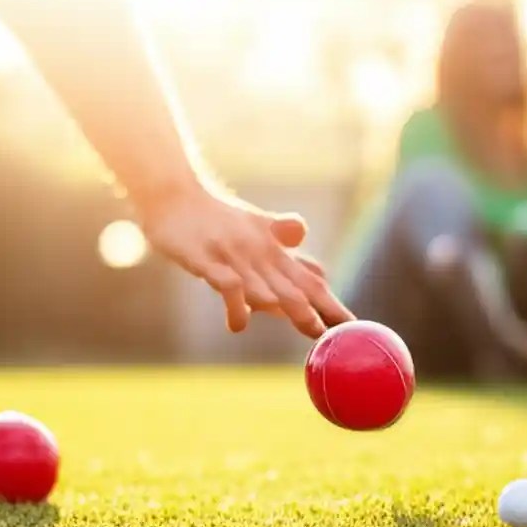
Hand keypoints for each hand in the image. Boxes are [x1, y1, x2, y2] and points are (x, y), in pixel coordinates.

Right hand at [141, 185, 353, 337]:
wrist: (174, 193)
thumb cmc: (217, 216)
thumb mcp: (259, 230)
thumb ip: (290, 256)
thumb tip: (321, 274)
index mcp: (275, 250)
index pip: (309, 279)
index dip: (330, 302)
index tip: (352, 324)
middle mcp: (260, 254)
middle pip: (294, 287)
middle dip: (316, 310)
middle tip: (335, 333)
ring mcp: (233, 256)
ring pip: (264, 286)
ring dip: (286, 306)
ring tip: (310, 325)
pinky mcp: (205, 259)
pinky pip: (225, 283)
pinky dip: (234, 304)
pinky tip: (238, 324)